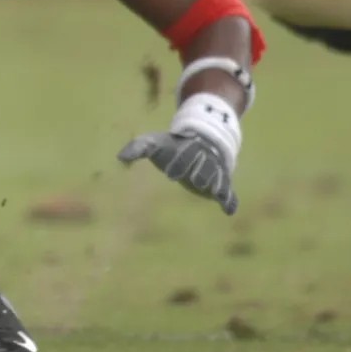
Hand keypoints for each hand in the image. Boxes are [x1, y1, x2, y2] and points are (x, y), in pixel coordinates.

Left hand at [118, 113, 239, 215]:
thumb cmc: (171, 146)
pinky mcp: (223, 184)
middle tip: (198, 182)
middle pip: (205, 167)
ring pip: (219, 179)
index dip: (179, 163)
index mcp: (187, 149)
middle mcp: (203, 160)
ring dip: (219, 185)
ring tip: (218, 193)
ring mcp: (215, 172)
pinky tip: (229, 211)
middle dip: (202, 173)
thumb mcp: (154, 143)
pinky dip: (230, 201)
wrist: (202, 141)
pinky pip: (230, 193)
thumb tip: (120, 158)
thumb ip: (138, 148)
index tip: (170, 173)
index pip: (184, 156)